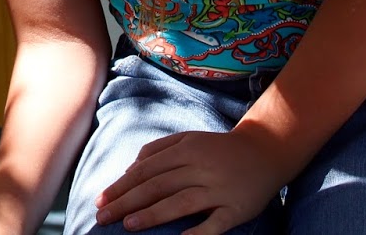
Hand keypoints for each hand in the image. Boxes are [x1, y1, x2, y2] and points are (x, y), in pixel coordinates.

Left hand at [95, 128, 288, 234]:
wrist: (266, 151)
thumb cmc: (217, 148)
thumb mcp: (187, 139)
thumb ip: (157, 150)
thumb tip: (129, 169)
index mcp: (185, 150)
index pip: (145, 170)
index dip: (121, 186)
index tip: (100, 200)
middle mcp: (200, 168)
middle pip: (157, 186)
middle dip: (126, 202)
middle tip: (102, 217)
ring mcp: (219, 189)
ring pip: (181, 202)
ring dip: (153, 214)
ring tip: (128, 224)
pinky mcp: (237, 209)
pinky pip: (216, 223)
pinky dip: (199, 232)